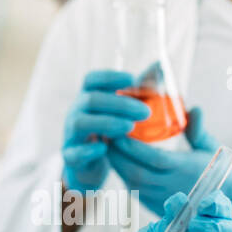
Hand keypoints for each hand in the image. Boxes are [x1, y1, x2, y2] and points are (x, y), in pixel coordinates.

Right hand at [61, 69, 150, 193]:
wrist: (89, 167)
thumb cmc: (108, 133)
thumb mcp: (120, 112)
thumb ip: (137, 91)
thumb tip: (160, 65)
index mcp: (87, 98)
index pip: (92, 79)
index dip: (110, 77)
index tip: (131, 79)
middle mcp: (76, 113)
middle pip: (90, 99)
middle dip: (119, 104)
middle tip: (145, 112)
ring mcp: (70, 135)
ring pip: (80, 123)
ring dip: (106, 123)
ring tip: (130, 127)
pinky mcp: (70, 156)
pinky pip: (74, 152)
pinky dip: (89, 150)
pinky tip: (105, 149)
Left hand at [106, 107, 231, 217]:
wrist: (224, 201)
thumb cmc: (217, 169)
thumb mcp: (211, 147)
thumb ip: (198, 129)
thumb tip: (194, 108)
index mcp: (186, 169)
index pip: (154, 158)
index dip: (133, 146)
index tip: (118, 130)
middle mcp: (171, 186)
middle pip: (136, 172)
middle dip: (117, 154)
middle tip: (105, 134)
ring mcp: (162, 198)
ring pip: (131, 182)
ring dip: (116, 164)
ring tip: (106, 145)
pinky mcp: (155, 205)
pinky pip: (134, 189)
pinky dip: (122, 173)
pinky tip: (115, 159)